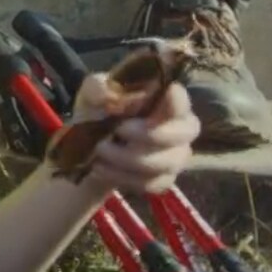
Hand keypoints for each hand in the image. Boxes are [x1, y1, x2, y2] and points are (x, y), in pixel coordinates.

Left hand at [66, 76, 197, 197]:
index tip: (167, 94)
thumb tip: (110, 95)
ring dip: (125, 157)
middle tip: (117, 129)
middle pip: (181, 134)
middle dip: (148, 133)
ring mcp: (175, 158)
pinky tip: (102, 167)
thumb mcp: (92, 93)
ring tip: (99, 149)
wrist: (89, 147)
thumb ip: (98, 89)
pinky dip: (122, 176)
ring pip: (162, 162)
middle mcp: (179, 130)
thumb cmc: (100, 111)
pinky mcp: (164, 180)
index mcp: (166, 103)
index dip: (177, 100)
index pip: (181, 102)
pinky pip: (151, 183)